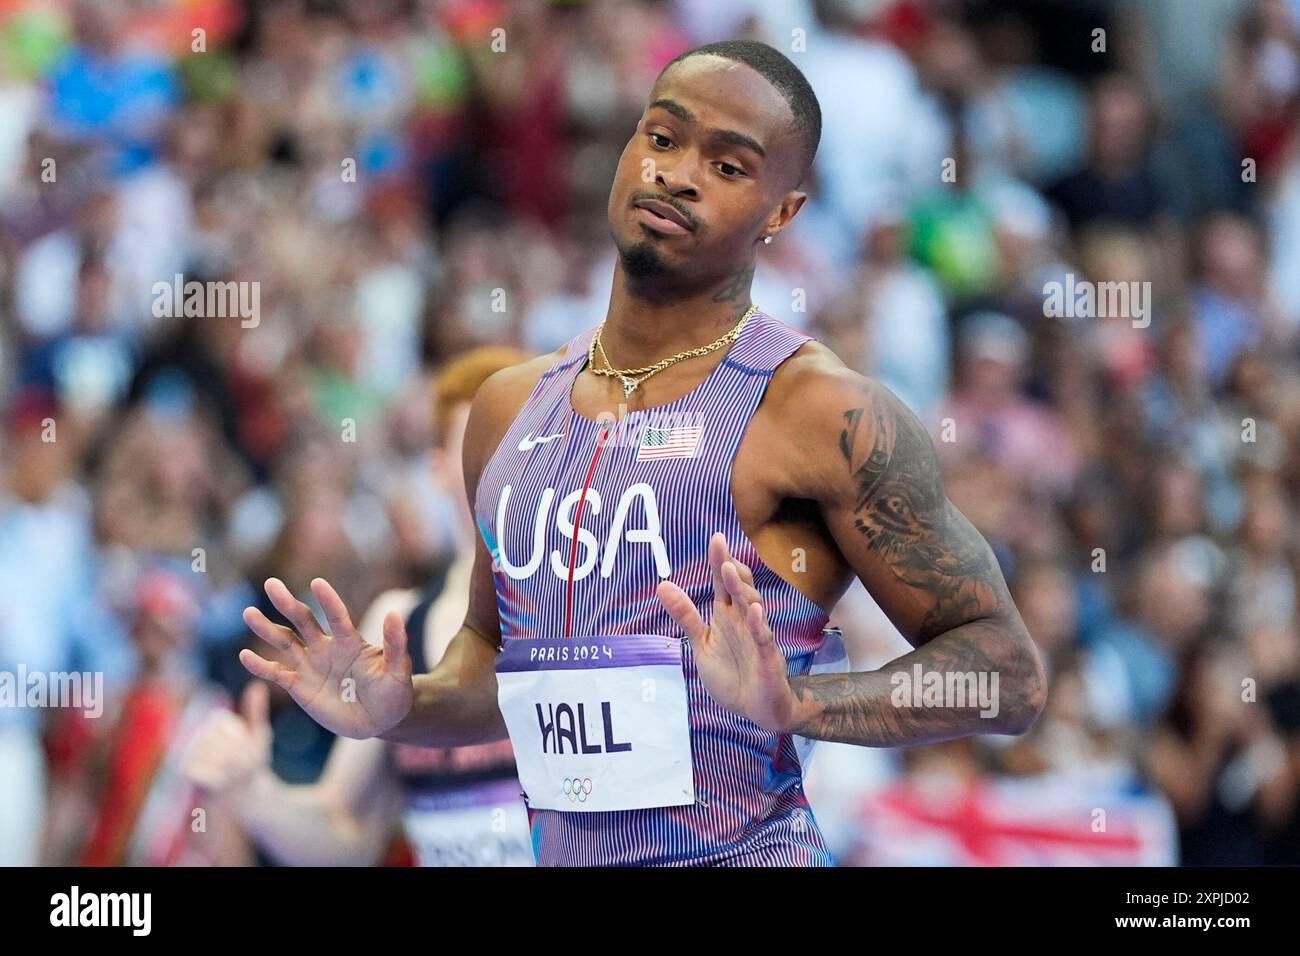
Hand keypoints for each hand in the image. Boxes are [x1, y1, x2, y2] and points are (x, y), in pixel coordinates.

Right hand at [184, 680, 272, 795]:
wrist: (242, 792)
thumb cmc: (251, 761)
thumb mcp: (259, 735)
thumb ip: (257, 712)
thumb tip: (258, 685)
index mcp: (216, 718)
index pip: (233, 729)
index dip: (245, 743)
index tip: (248, 750)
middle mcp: (197, 731)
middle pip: (229, 746)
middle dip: (242, 759)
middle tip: (242, 767)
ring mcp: (187, 750)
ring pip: (221, 761)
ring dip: (233, 772)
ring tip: (234, 775)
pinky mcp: (184, 770)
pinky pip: (210, 776)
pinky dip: (220, 782)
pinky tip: (222, 784)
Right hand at [238, 577, 413, 738]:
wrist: (380, 720)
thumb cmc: (394, 692)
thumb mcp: (398, 669)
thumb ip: (395, 644)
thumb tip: (395, 614)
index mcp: (350, 641)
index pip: (336, 616)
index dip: (328, 601)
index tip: (317, 583)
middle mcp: (326, 647)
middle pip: (303, 621)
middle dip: (287, 603)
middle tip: (272, 583)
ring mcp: (311, 666)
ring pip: (285, 642)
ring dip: (267, 628)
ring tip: (249, 613)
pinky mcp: (300, 686)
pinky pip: (277, 674)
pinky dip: (261, 666)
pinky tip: (245, 656)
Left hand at [656, 533, 801, 733]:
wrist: (756, 710)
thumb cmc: (732, 674)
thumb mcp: (701, 644)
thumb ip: (685, 616)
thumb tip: (662, 585)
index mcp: (727, 616)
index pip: (722, 583)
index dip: (718, 561)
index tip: (716, 538)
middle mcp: (743, 620)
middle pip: (738, 588)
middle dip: (730, 567)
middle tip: (720, 544)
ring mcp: (757, 637)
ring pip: (752, 607)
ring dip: (741, 589)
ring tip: (729, 570)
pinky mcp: (768, 658)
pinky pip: (764, 639)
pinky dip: (759, 625)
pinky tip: (753, 611)